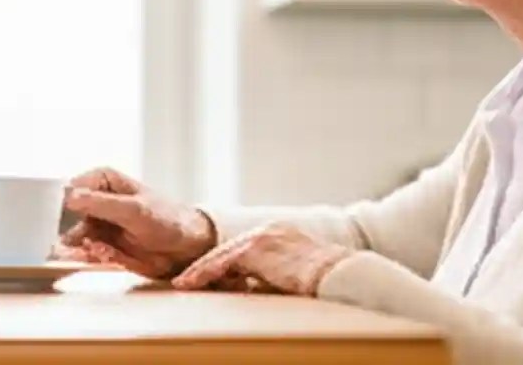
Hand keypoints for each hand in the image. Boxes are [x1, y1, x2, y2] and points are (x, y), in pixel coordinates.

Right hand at [57, 167, 216, 278]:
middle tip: (65, 247)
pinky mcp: (102, 245)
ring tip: (93, 251)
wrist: (187, 247)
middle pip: (65, 217)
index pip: (68, 190)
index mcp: (101, 180)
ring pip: (73, 239)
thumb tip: (69, 197)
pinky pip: (86, 253)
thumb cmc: (167, 219)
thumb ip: (100, 203)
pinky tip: (107, 256)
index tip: (57, 221)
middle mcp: (95, 200)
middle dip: (67, 233)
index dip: (59, 206)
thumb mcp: (133, 210)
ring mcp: (98, 224)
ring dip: (78, 249)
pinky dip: (92, 257)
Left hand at [171, 223, 351, 295]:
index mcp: (277, 236)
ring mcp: (261, 236)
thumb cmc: (324, 282)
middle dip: (204, 267)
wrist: (341, 275)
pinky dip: (203, 273)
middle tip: (184, 280)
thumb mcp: (292, 276)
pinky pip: (222, 262)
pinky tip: (190, 283)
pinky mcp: (256, 248)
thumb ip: (270, 278)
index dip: (220, 266)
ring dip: (199, 271)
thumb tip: (250, 291)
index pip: (241, 251)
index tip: (204, 278)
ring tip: (182, 284)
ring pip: (220, 255)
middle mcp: (267, 231)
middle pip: (226, 250)